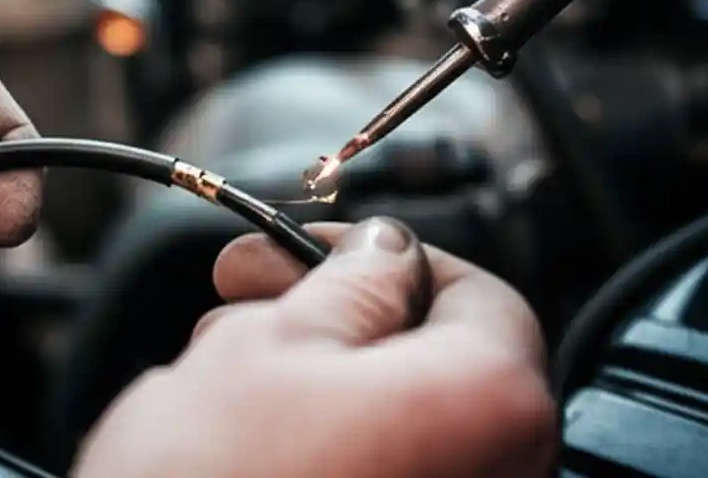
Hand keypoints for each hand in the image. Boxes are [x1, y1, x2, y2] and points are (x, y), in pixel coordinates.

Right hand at [73, 220, 556, 477]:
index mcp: (492, 405)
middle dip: (330, 321)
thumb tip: (388, 251)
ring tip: (215, 380)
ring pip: (393, 425)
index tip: (313, 251)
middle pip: (430, 364)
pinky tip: (238, 441)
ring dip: (311, 384)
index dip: (383, 257)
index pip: (477, 295)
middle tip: (242, 302)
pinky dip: (320, 450)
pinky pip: (377, 477)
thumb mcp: (266, 347)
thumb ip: (350, 281)